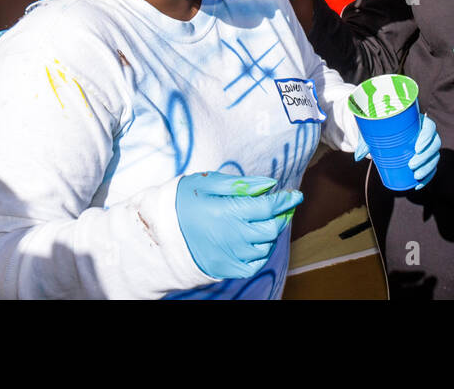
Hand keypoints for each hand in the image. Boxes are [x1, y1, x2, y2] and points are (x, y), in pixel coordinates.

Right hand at [175, 173, 302, 279]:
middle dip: (282, 216)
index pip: (269, 207)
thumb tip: (270, 184)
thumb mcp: (208, 183)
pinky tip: (256, 242)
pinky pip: (254, 264)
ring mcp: (230, 255)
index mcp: (229, 212)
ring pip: (265, 246)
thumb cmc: (183, 201)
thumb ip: (240, 184)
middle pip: (272, 228)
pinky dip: (261, 253)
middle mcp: (234, 236)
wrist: (158, 233)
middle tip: (283, 207)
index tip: (295, 195)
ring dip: (271, 233)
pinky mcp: (225, 269)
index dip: (286, 200)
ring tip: (266, 222)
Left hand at [353, 114, 440, 189]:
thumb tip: (358, 156)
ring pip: (434, 158)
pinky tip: (418, 185)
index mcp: (418, 122)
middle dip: (425, 157)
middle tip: (411, 165)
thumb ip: (367, 141)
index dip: (427, 137)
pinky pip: (431, 168)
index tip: (417, 148)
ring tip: (415, 175)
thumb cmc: (383, 130)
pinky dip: (426, 178)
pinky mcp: (426, 159)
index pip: (430, 127)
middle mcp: (426, 134)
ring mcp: (428, 148)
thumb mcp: (375, 132)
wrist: (387, 135)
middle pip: (434, 144)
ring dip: (427, 168)